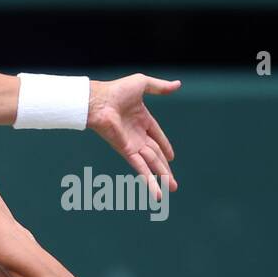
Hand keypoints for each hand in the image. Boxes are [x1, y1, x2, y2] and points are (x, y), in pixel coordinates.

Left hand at [87, 74, 179, 200]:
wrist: (98, 100)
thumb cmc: (116, 90)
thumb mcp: (143, 83)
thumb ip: (160, 87)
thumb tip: (179, 84)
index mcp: (142, 119)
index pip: (157, 136)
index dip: (165, 146)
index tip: (171, 158)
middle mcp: (138, 135)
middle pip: (156, 155)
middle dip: (165, 169)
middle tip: (173, 183)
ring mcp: (133, 145)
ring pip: (151, 164)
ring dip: (161, 178)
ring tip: (171, 190)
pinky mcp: (127, 151)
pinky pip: (140, 168)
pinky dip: (149, 180)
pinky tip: (157, 192)